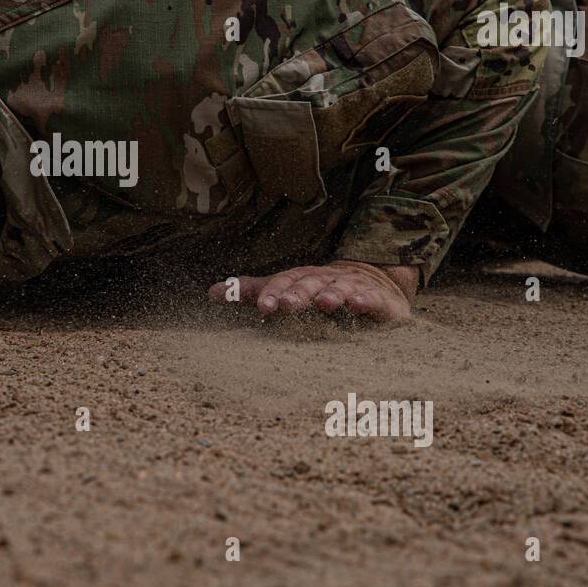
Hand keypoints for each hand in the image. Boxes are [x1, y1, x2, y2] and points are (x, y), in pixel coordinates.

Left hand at [207, 261, 415, 323]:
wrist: (372, 281)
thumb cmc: (319, 290)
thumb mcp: (287, 290)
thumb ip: (253, 292)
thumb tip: (209, 293)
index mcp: (302, 279)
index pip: (285, 282)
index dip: (273, 293)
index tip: (261, 307)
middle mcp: (326, 280)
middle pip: (311, 284)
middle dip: (299, 294)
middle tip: (285, 305)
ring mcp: (353, 288)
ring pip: (341, 289)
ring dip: (333, 295)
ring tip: (325, 303)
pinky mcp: (379, 301)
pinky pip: (373, 300)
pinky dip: (367, 300)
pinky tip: (360, 304)